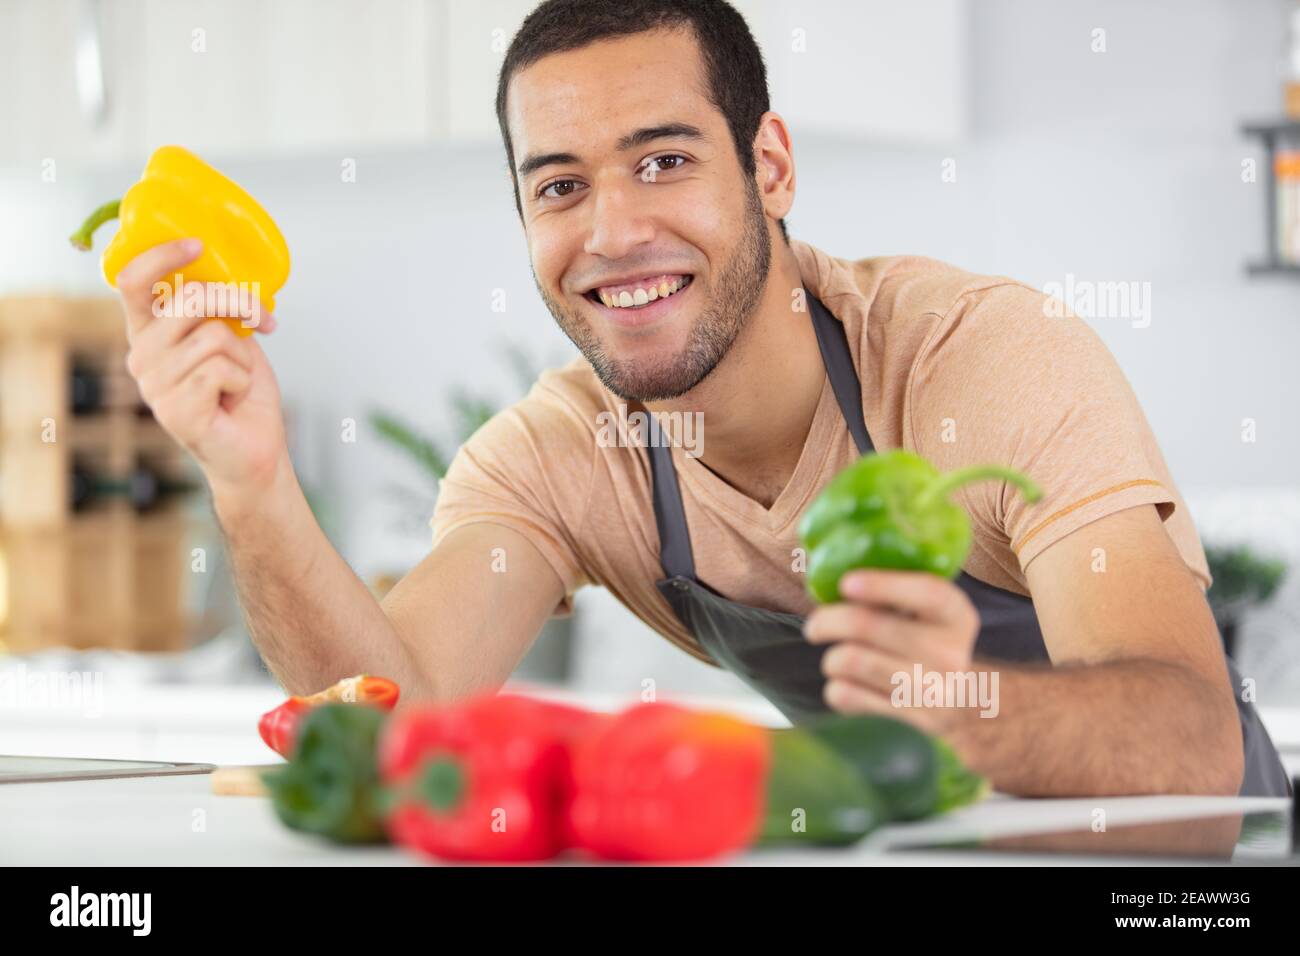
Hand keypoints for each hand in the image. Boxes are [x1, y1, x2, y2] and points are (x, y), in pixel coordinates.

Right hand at [115, 238, 288, 495]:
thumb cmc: (242, 393)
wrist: (255, 450)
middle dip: (239, 303)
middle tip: (263, 320)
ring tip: (236, 380)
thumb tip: (231, 272)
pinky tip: (232, 400)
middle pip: (189, 300)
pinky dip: (242, 381)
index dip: (161, 256)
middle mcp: (141, 356)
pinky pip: (221, 369)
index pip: (132, 282)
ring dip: (243, 357)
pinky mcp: (175, 410)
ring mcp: (154, 385)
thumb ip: (216, 308)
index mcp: (148, 333)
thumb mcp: (230, 338)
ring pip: (213, 336)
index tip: (197, 244)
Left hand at [803, 569, 981, 735]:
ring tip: (836, 659)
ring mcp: (934, 691)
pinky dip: (835, 689)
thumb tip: (830, 577)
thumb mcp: (926, 613)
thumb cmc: (925, 643)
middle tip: (815, 627)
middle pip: (866, 625)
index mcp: (956, 615)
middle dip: (826, 621)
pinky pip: (847, 696)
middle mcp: (951, 653)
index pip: (926, 593)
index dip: (882, 585)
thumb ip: (893, 591)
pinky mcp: (911, 722)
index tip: (846, 583)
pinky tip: (848, 686)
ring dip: (831, 659)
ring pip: (850, 660)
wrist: (962, 702)